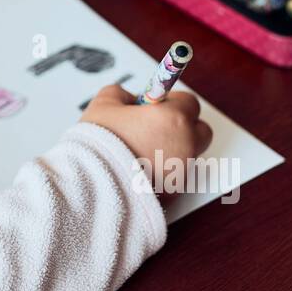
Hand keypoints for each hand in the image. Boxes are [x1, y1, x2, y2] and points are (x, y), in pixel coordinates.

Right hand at [79, 83, 212, 200]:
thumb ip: (122, 94)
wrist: (91, 187)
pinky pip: (177, 178)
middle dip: (183, 127)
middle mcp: (186, 146)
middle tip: (156, 128)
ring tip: (142, 153)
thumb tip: (130, 99)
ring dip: (173, 151)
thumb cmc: (98, 145)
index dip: (171, 102)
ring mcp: (182, 173)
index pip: (190, 103)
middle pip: (200, 131)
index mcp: (174, 118)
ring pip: (189, 156)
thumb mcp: (104, 104)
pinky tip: (140, 171)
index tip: (156, 106)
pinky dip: (165, 174)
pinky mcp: (174, 195)